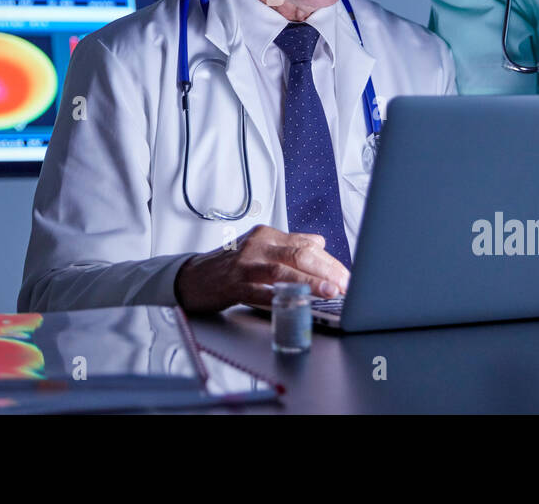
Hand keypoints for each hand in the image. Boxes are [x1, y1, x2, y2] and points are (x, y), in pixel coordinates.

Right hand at [174, 225, 350, 313]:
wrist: (192, 277)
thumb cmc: (229, 264)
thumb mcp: (259, 246)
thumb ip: (289, 243)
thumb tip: (319, 241)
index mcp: (266, 234)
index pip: (306, 244)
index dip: (329, 261)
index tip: (346, 276)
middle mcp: (257, 245)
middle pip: (299, 254)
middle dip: (327, 270)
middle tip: (346, 284)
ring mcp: (244, 265)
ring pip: (283, 271)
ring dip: (310, 282)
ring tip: (330, 291)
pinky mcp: (234, 285)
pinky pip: (261, 292)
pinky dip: (281, 298)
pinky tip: (296, 304)